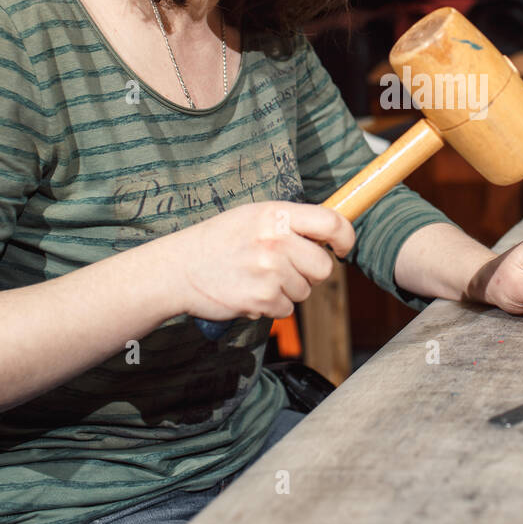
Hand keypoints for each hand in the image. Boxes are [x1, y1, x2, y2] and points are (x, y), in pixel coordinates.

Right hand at [161, 202, 354, 323]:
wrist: (177, 269)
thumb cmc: (219, 241)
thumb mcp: (254, 216)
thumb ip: (291, 222)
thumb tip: (331, 232)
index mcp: (276, 215)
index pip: (331, 222)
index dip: (345, 237)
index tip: (343, 247)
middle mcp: (275, 240)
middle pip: (323, 266)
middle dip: (310, 273)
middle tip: (286, 268)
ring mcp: (269, 271)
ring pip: (305, 290)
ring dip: (287, 290)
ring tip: (257, 277)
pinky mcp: (261, 299)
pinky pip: (287, 308)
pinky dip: (272, 305)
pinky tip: (249, 291)